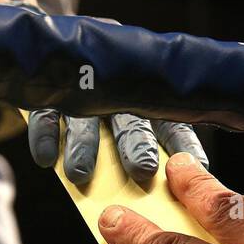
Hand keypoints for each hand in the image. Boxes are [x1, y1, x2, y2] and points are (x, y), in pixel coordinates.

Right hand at [28, 109, 207, 185]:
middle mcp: (118, 98)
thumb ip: (149, 151)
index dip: (181, 142)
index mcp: (145, 105)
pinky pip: (46, 114)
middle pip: (130, 123)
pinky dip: (46, 135)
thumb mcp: (133, 123)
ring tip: (81, 175)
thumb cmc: (102, 108)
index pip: (170, 122)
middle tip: (142, 170)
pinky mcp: (49, 96)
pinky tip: (46, 158)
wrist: (55, 59)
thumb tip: (175, 184)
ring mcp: (83, 96)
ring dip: (84, 147)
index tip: (198, 165)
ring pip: (86, 121)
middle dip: (136, 146)